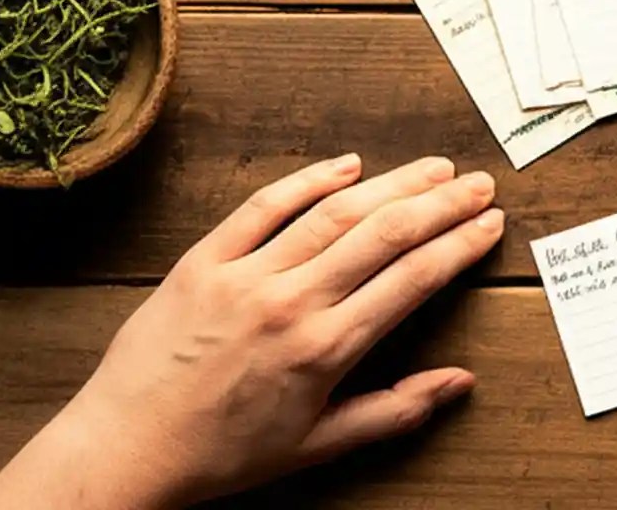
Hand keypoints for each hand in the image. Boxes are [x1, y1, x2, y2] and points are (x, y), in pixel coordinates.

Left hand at [0, 154, 503, 509]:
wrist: (126, 448)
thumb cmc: (224, 453)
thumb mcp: (319, 445)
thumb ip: (396, 410)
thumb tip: (461, 381)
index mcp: (326, 350)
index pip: (413, 279)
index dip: (460, 245)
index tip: (490, 224)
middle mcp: (292, 302)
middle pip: (385, 234)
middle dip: (441, 204)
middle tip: (478, 183)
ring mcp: (245, 275)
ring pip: (334, 213)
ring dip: (391, 184)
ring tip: (432, 168)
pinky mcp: (204, 260)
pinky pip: (263, 207)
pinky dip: (308, 180)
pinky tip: (347, 163)